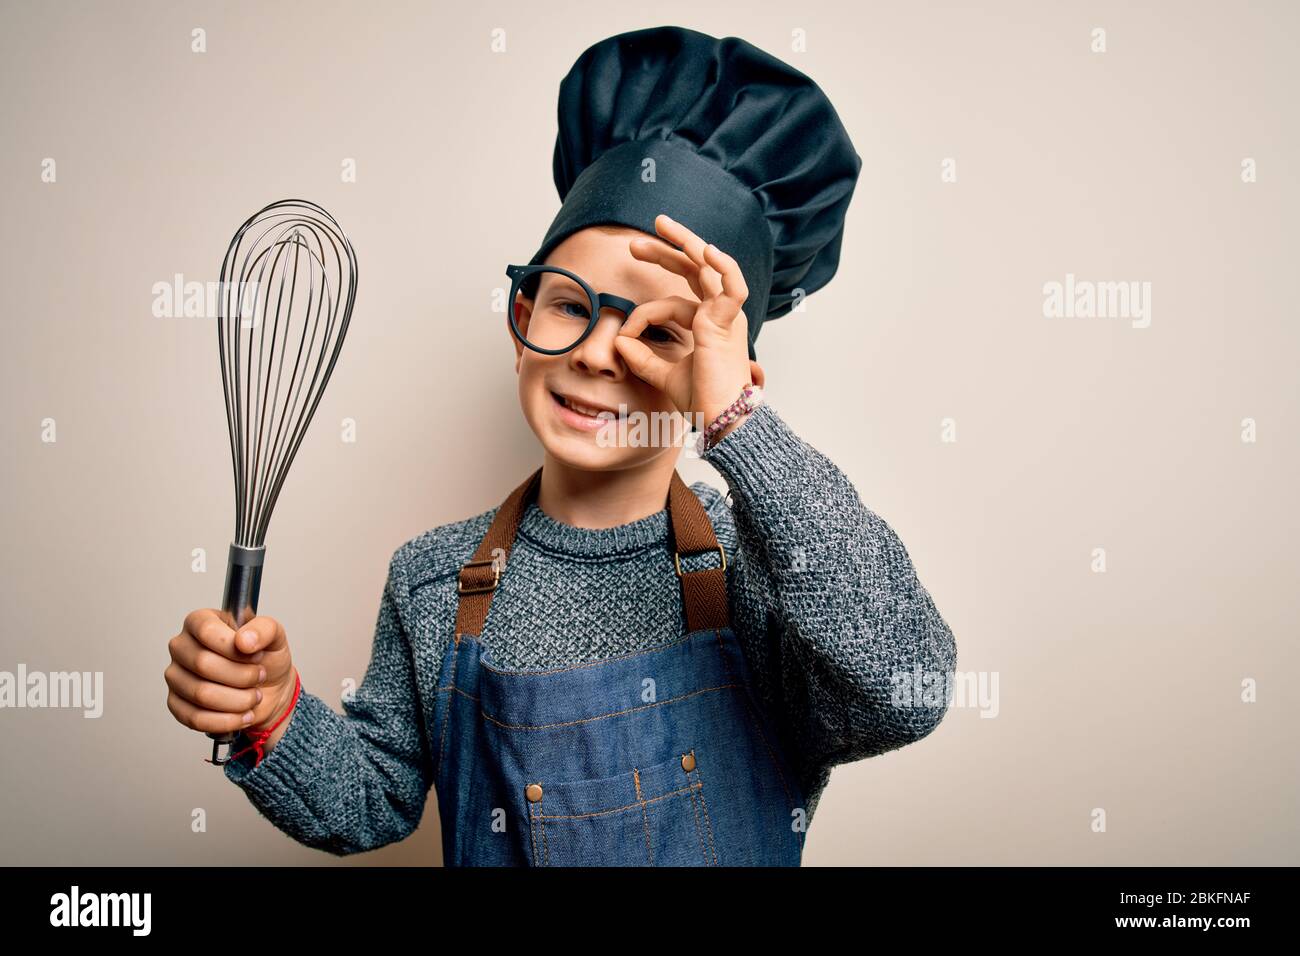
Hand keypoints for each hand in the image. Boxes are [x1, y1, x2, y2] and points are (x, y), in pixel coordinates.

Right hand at [164, 608, 296, 738]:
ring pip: (201, 694)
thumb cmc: (266, 658)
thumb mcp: (275, 636)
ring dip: (238, 700)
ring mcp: (175, 676)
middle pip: (202, 664)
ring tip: (253, 696)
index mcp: (200, 621)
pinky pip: (195, 718)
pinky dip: (227, 720)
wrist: (270, 689)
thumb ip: (264, 629)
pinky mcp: (176, 704)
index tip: (257, 654)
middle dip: (241, 676)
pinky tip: (243, 715)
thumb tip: (244, 640)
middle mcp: (182, 647)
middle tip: (259, 676)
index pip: (206, 631)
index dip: (235, 648)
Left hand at [615, 214, 763, 428]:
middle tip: (635, 243)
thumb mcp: (665, 376)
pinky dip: (722, 266)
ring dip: (684, 244)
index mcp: (709, 325)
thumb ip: (644, 359)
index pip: (673, 302)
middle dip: (665, 252)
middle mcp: (720, 315)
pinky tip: (705, 250)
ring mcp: (727, 316)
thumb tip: (619, 342)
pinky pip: (731, 285)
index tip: (623, 337)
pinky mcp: (729, 322)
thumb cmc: (703, 402)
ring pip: (708, 267)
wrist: (722, 421)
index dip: (642, 314)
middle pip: (693, 271)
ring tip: (661, 225)